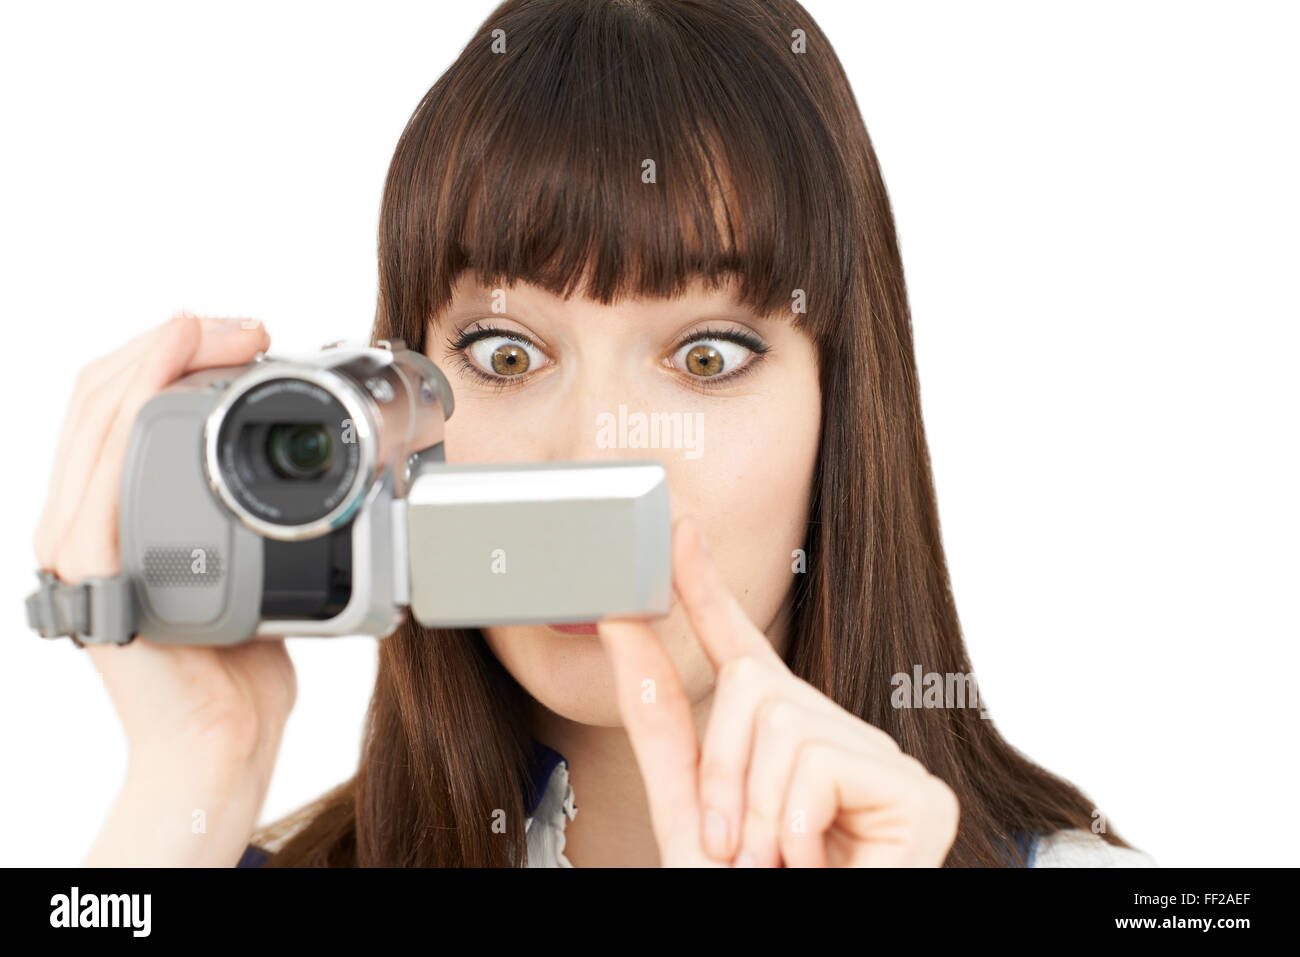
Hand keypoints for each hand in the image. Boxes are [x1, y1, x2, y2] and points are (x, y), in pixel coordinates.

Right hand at [33, 314, 295, 769]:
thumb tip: (314, 467)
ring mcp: (82, 549)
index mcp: (114, 517)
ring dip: (155, 358)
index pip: (115, 404)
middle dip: (172, 341)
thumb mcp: (257, 566)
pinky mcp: (95, 577)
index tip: (244, 335)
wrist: (225, 744)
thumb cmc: (241, 664)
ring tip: (221, 335)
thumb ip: (258, 513)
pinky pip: (101, 477)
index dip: (169, 350)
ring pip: (95, 419)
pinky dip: (131, 412)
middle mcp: (84, 524)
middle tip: (245, 327)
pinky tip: (166, 380)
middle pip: (100, 396)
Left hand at [597, 516, 959, 866]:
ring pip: (783, 721)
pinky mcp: (919, 797)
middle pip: (756, 686)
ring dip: (753, 813)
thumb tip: (623, 626)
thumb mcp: (686, 813)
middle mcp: (835, 741)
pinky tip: (815, 864)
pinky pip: (818, 762)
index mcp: (778, 745)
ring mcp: (883, 766)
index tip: (678, 534)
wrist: (780, 952)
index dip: (708, 590)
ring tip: (773, 865)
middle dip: (720, 773)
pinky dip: (793, 827)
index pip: (744, 650)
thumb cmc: (743, 898)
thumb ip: (660, 722)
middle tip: (731, 848)